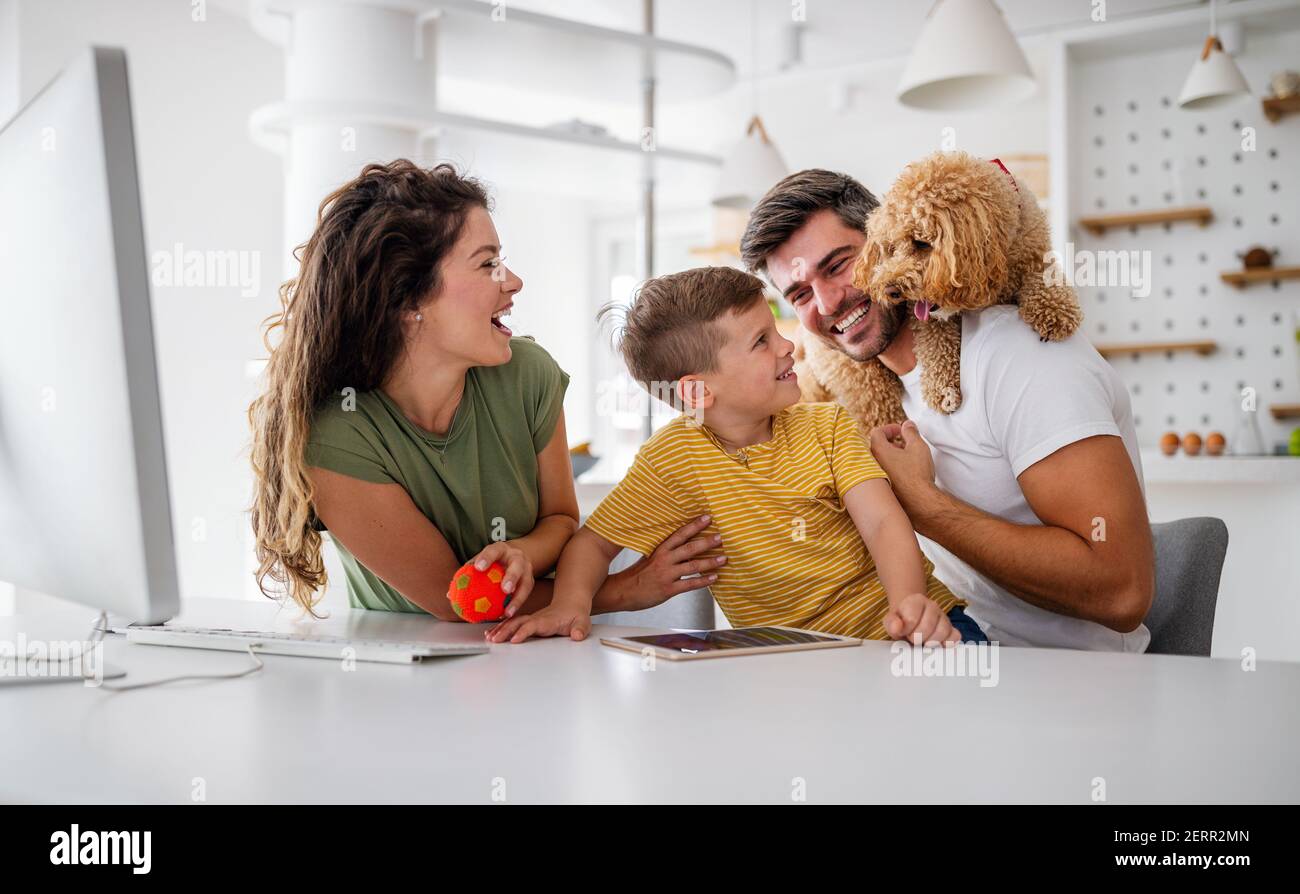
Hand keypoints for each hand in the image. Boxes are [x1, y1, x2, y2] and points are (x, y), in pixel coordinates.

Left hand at [464, 541, 533, 617]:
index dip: (487, 558)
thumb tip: (449, 594)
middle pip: (517, 567)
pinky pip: (525, 595)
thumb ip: (467, 575)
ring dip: (518, 598)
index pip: (493, 551)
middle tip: (504, 590)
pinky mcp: (531, 581)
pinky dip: (516, 605)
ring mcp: (527, 569)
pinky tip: (506, 616)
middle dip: (512, 578)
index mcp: (502, 549)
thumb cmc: (492, 561)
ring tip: (507, 612)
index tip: (478, 567)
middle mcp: (517, 557)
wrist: (515, 556)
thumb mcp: (481, 562)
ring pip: (525, 584)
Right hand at [485, 602, 590, 643]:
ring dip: (500, 629)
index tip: (514, 639)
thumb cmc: (576, 614)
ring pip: (513, 623)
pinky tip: (493, 633)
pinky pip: (513, 624)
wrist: (572, 602)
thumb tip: (578, 635)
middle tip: (494, 640)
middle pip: (518, 623)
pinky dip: (502, 628)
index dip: (523, 632)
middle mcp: (536, 618)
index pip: (533, 625)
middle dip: (505, 631)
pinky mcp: (528, 621)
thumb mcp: (583, 621)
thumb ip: (581, 629)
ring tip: (489, 638)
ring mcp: (531, 619)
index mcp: (547, 619)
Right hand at [605, 515, 726, 612]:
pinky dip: (703, 581)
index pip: (679, 534)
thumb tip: (685, 546)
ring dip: (710, 562)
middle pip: (689, 548)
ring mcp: (666, 574)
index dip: (694, 526)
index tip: (707, 518)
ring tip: (724, 558)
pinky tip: (714, 577)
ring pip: (692, 566)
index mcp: (659, 550)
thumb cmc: (637, 574)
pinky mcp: (668, 589)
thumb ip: (667, 552)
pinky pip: (690, 584)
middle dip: (706, 542)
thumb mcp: (649, 558)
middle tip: (720, 537)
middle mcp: (664, 560)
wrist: (622, 591)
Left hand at [868, 420, 935, 506]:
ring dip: (892, 455)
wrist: (919, 502)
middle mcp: (873, 464)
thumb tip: (907, 425)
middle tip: (905, 443)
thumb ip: (911, 432)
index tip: (901, 430)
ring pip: (881, 461)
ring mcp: (877, 478)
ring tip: (908, 457)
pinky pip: (884, 473)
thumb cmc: (917, 475)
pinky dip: (892, 468)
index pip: (877, 432)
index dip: (890, 428)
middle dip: (892, 442)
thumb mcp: (917, 446)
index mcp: (878, 451)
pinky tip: (907, 472)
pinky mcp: (883, 488)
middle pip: (877, 447)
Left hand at [884, 592, 959, 645]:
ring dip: (931, 642)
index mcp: (916, 601)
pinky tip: (938, 646)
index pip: (912, 619)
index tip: (903, 632)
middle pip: (928, 626)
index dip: (906, 630)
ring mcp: (944, 618)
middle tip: (912, 639)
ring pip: (943, 631)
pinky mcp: (952, 629)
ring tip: (923, 643)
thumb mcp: (891, 621)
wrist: (910, 619)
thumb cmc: (902, 621)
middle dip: (917, 637)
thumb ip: (891, 623)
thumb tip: (897, 627)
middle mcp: (933, 606)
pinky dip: (947, 643)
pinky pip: (955, 637)